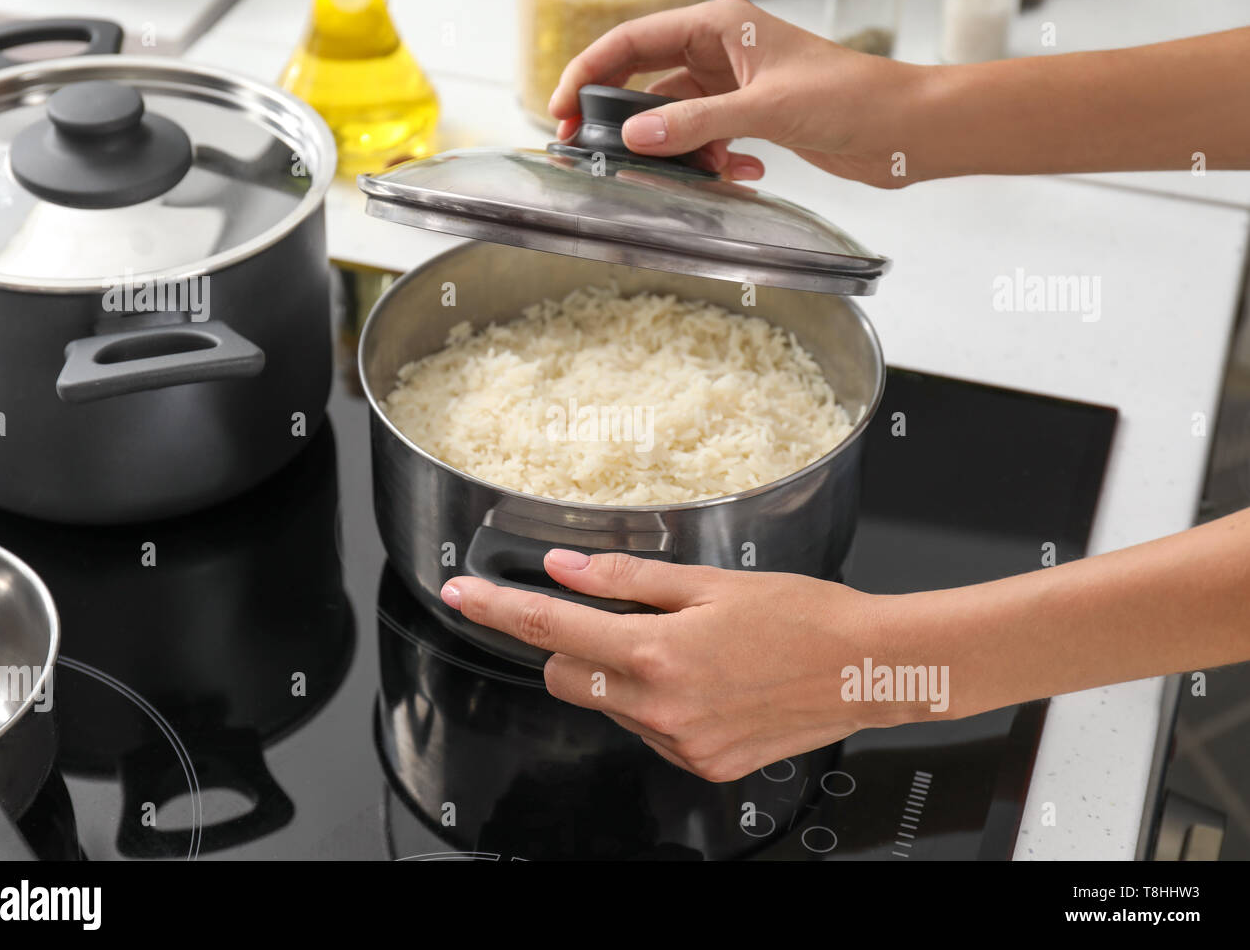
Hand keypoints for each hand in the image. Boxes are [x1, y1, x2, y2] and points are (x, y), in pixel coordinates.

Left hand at [440, 550, 919, 782]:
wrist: (871, 669)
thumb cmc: (803, 616)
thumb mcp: (710, 581)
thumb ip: (626, 577)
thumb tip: (563, 567)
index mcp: (658, 652)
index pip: (551, 630)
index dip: (497, 610)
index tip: (460, 596)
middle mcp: (661, 708)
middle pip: (567, 678)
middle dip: (574, 647)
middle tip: (620, 617)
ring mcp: (681, 744)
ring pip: (611, 705)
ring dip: (623, 674)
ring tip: (689, 648)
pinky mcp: (703, 765)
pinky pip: (650, 731)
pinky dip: (658, 703)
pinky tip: (707, 681)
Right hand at [547, 0, 930, 186]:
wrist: (904, 129)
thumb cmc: (852, 97)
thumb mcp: (765, 110)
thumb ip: (695, 124)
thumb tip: (636, 137)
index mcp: (721, 25)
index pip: (633, 41)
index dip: (589, 72)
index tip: (559, 107)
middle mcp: (723, 50)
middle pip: (646, 80)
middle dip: (623, 118)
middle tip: (592, 151)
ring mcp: (736, 85)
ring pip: (676, 117)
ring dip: (680, 149)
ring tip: (696, 171)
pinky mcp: (752, 118)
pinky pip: (707, 139)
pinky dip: (714, 160)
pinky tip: (742, 173)